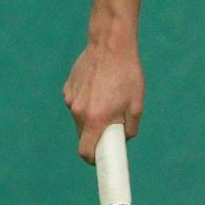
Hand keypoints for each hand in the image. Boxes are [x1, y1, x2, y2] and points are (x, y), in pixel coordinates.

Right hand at [62, 41, 144, 162]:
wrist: (110, 43)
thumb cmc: (127, 74)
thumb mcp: (136, 105)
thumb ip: (129, 128)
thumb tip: (123, 138)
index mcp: (95, 119)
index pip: (86, 152)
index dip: (94, 160)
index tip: (101, 160)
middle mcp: (78, 112)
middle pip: (83, 135)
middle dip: (96, 135)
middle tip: (112, 123)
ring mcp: (71, 98)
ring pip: (80, 118)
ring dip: (91, 116)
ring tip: (107, 97)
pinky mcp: (68, 87)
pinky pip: (76, 102)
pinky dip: (86, 101)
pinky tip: (98, 85)